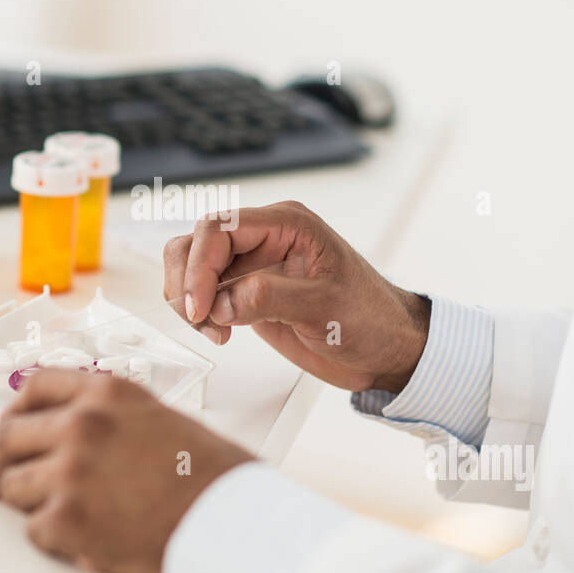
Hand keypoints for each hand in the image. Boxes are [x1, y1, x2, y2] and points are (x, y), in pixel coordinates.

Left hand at [0, 370, 253, 572]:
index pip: (36, 386)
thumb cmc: (211, 478)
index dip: (16, 408)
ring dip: (22, 497)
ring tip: (44, 508)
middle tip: (4, 474)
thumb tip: (72, 428)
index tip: (9, 421)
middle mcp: (81, 425)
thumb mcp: (160, 419)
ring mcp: (68, 471)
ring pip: (10, 482)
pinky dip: (48, 535)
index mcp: (107, 394)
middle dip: (5, 457)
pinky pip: (31, 527)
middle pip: (10, 434)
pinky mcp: (64, 519)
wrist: (231, 524)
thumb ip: (112, 417)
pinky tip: (74, 535)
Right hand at [163, 201, 430, 391]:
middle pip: (197, 242)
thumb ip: (270, 298)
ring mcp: (253, 264)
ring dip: (188, 297)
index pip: (220, 227)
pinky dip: (198, 312)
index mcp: (288, 224)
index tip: (199, 307)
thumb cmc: (370, 319)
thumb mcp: (324, 308)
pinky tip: (219, 332)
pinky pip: (203, 291)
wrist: (386, 349)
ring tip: (212, 330)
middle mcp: (265, 236)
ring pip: (192, 264)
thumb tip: (220, 301)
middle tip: (200, 321)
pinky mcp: (246, 291)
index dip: (200, 265)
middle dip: (188, 281)